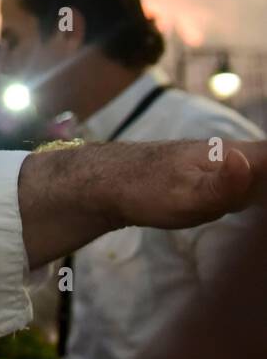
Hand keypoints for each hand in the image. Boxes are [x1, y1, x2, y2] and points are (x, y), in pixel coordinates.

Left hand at [103, 137, 264, 230]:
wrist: (107, 181)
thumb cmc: (147, 190)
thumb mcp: (187, 196)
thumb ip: (222, 185)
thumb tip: (246, 160)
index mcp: (238, 156)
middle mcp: (238, 155)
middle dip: (266, 187)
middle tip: (262, 202)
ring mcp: (228, 165)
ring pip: (264, 172)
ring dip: (262, 186)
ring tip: (258, 203)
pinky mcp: (218, 178)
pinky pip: (254, 182)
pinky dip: (259, 190)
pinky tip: (254, 200)